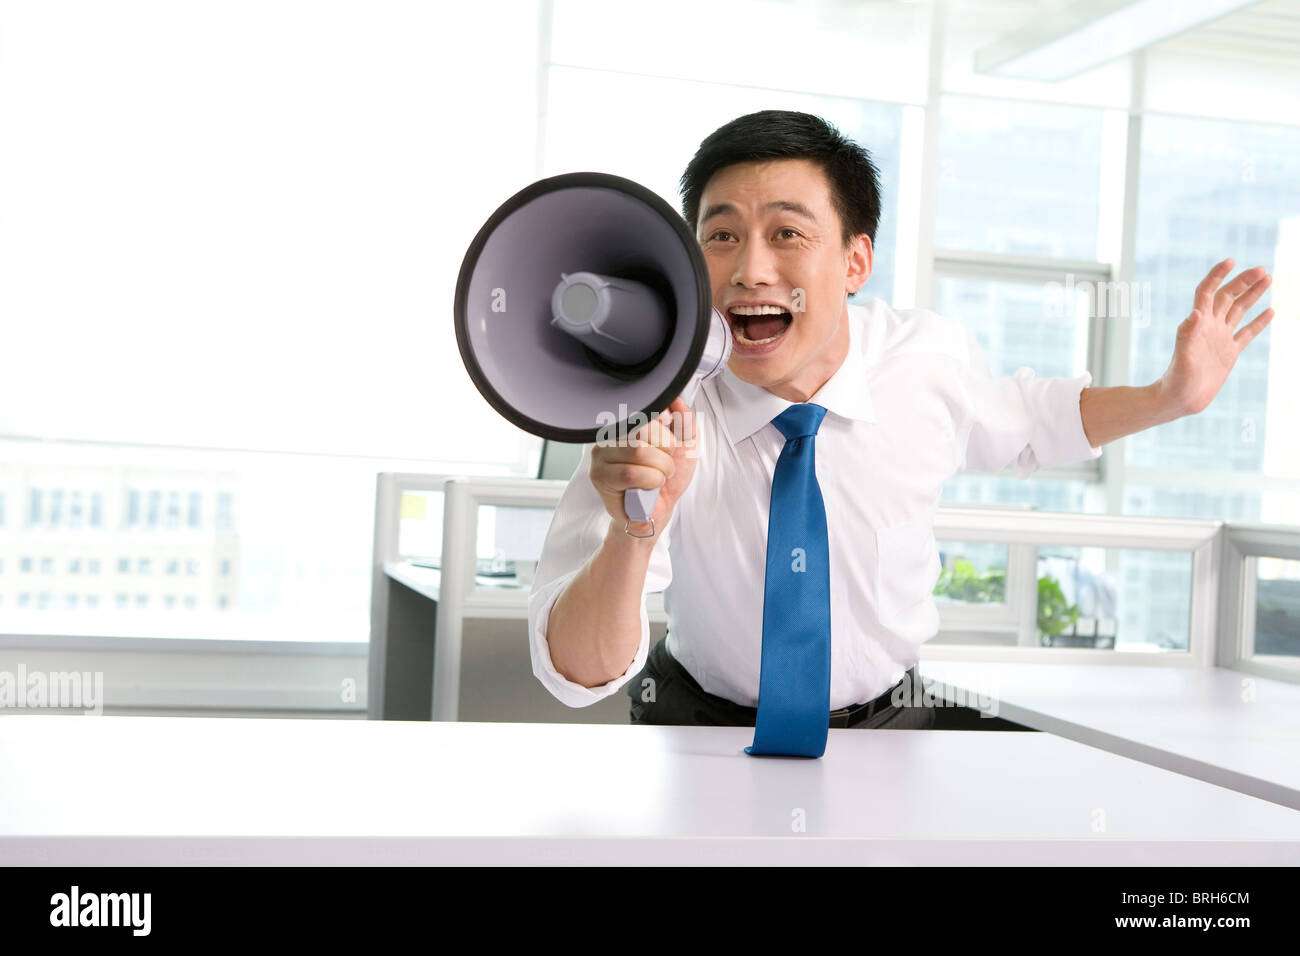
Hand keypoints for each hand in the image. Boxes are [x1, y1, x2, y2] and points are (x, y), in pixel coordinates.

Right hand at [589, 397, 697, 530]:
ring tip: (658, 477)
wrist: (656, 512)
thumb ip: (684, 421)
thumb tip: (676, 399)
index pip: (649, 411)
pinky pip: (630, 473)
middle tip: (664, 466)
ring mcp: (601, 453)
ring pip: (638, 451)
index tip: (668, 448)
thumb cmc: (665, 480)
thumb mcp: (684, 447)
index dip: (666, 433)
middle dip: (665, 452)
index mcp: (630, 423)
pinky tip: (648, 487)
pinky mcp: (599, 475)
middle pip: (644, 429)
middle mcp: (611, 433)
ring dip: (660, 469)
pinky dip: (649, 481)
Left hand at [1158, 258, 1274, 415]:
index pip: (1207, 292)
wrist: (1180, 400)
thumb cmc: (1177, 380)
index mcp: (1197, 324)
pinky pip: (1247, 333)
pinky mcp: (1229, 352)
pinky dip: (1259, 322)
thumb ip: (1187, 334)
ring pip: (1239, 310)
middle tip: (1261, 270)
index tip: (1230, 260)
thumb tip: (1195, 312)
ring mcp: (1220, 338)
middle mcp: (1209, 327)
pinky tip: (1270, 311)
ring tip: (1267, 278)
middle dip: (1243, 281)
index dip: (1217, 275)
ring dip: (1252, 294)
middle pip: (1227, 296)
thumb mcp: (1182, 356)